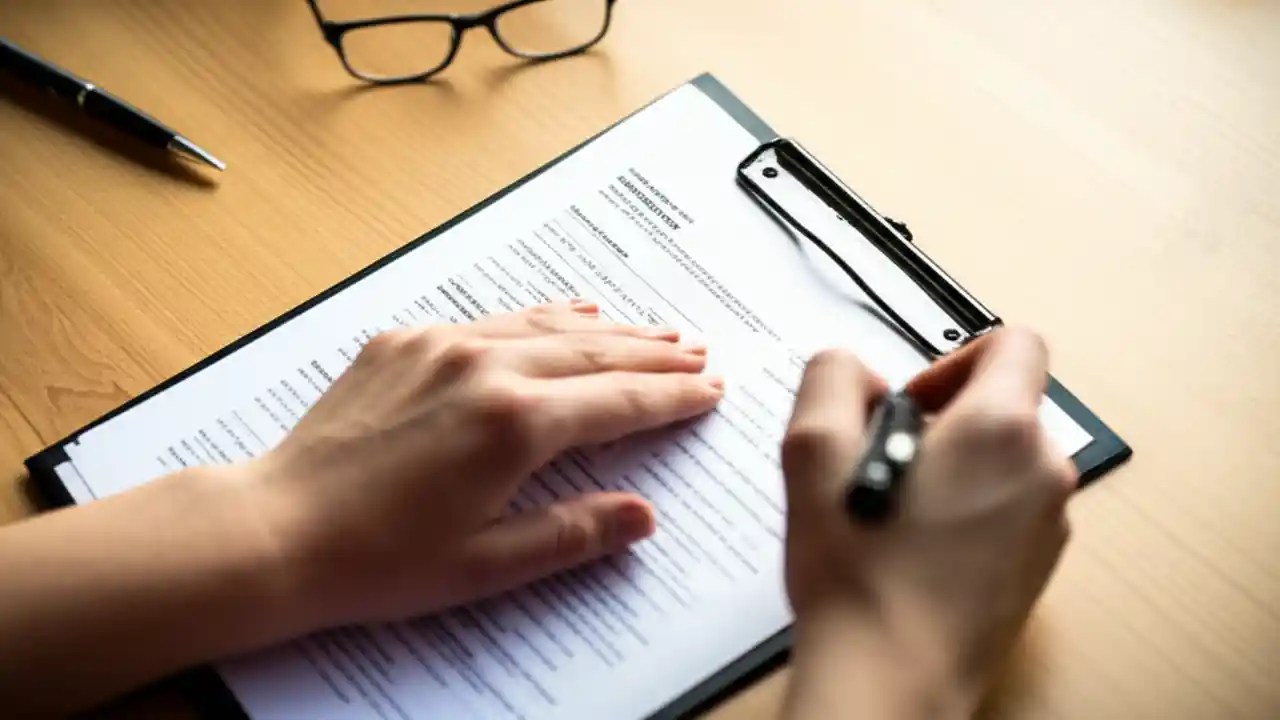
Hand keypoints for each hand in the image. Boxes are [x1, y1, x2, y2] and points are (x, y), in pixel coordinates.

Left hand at [240, 301, 722, 628]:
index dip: (672, 397)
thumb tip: (641, 516)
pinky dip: (540, 318)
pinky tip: (564, 314)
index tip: (708, 389)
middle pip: (594, 352)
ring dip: (606, 328)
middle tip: (697, 351)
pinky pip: (492, 319)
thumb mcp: (487, 565)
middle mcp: (483, 369)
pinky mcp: (404, 341)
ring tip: (651, 330)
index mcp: (513, 425)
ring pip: (546, 326)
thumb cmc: (375, 558)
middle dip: (652, 354)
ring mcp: (441, 346)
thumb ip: (572, 533)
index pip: (618, 402)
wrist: (275, 530)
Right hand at [779, 329, 1074, 717]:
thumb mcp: (813, 449)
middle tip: (885, 462)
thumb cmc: (860, 574)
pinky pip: (1005, 512)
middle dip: (943, 421)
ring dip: (951, 470)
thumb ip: (832, 377)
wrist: (891, 676)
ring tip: (893, 516)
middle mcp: (1042, 471)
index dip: (955, 358)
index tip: (913, 400)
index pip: (1015, 343)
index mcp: (1001, 428)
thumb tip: (859, 374)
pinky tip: (912, 551)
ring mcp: (1048, 524)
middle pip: (1004, 406)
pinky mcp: (1037, 568)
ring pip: (1001, 462)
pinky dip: (964, 515)